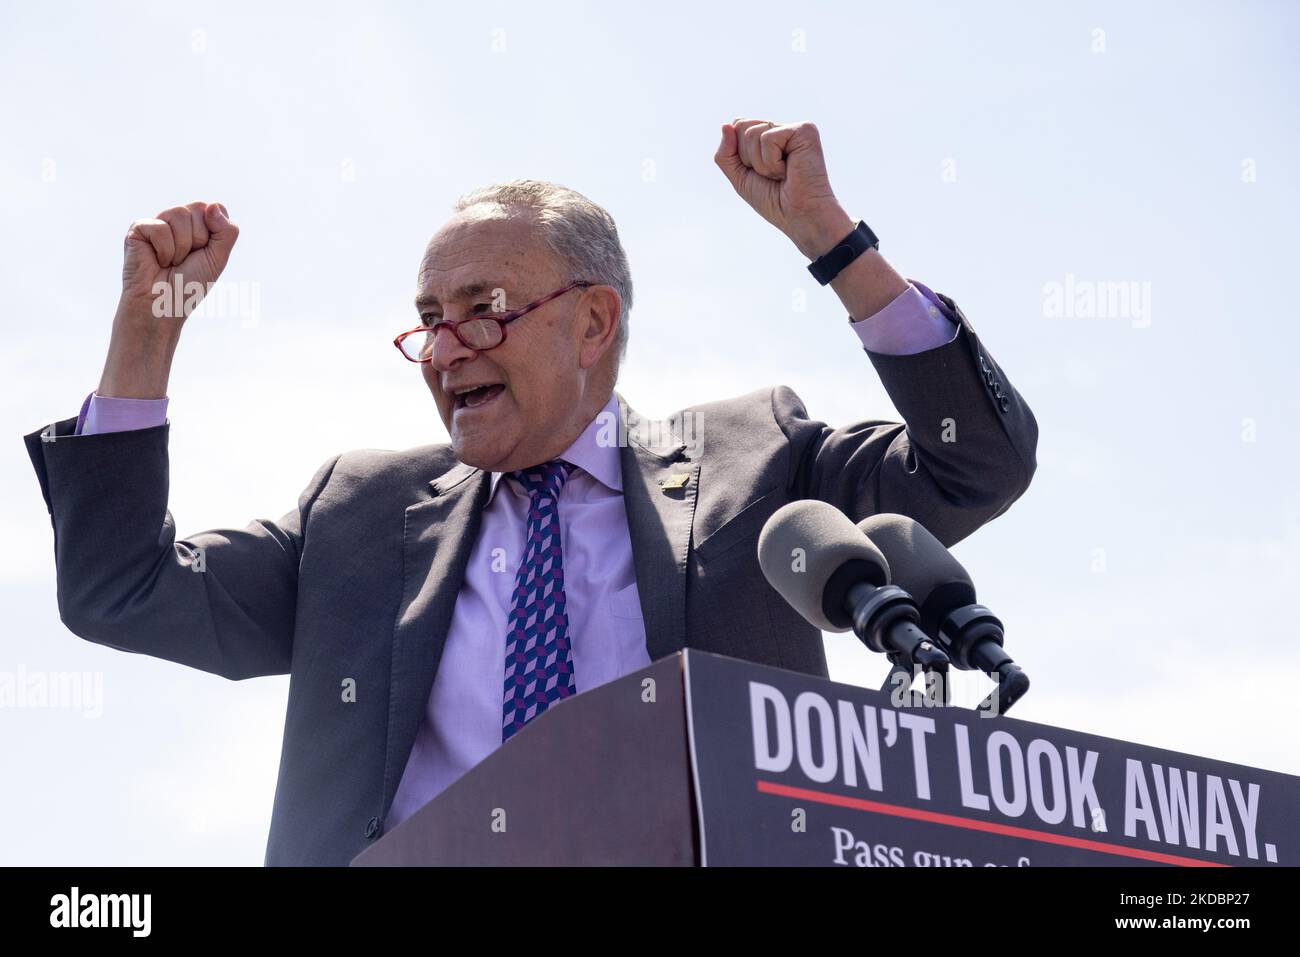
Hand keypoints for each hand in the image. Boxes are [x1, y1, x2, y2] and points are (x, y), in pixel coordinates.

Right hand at [120, 200, 239, 324]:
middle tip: (185, 260)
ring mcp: (157, 222)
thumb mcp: (218, 258)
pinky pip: (160, 227)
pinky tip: (156, 261)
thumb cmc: (190, 284)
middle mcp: (177, 220)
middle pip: (198, 209)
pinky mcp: (138, 228)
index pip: (214, 209)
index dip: (213, 232)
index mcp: (197, 224)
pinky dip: (164, 250)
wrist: (164, 305)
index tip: (204, 253)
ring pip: (179, 215)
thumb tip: (213, 205)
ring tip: (171, 262)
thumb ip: (226, 231)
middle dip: (198, 240)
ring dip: (181, 247)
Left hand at [714, 118, 853, 258]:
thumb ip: (726, 153)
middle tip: (771, 175)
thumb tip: (725, 125)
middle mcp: (781, 128)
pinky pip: (768, 138)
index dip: (739, 155)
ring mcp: (794, 128)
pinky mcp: (804, 129)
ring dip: (761, 164)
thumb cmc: (774, 201)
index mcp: (769, 136)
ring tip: (782, 174)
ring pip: (752, 133)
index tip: (760, 174)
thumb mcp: (739, 178)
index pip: (737, 126)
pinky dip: (772, 162)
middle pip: (740, 126)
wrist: (799, 217)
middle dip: (747, 158)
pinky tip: (790, 170)